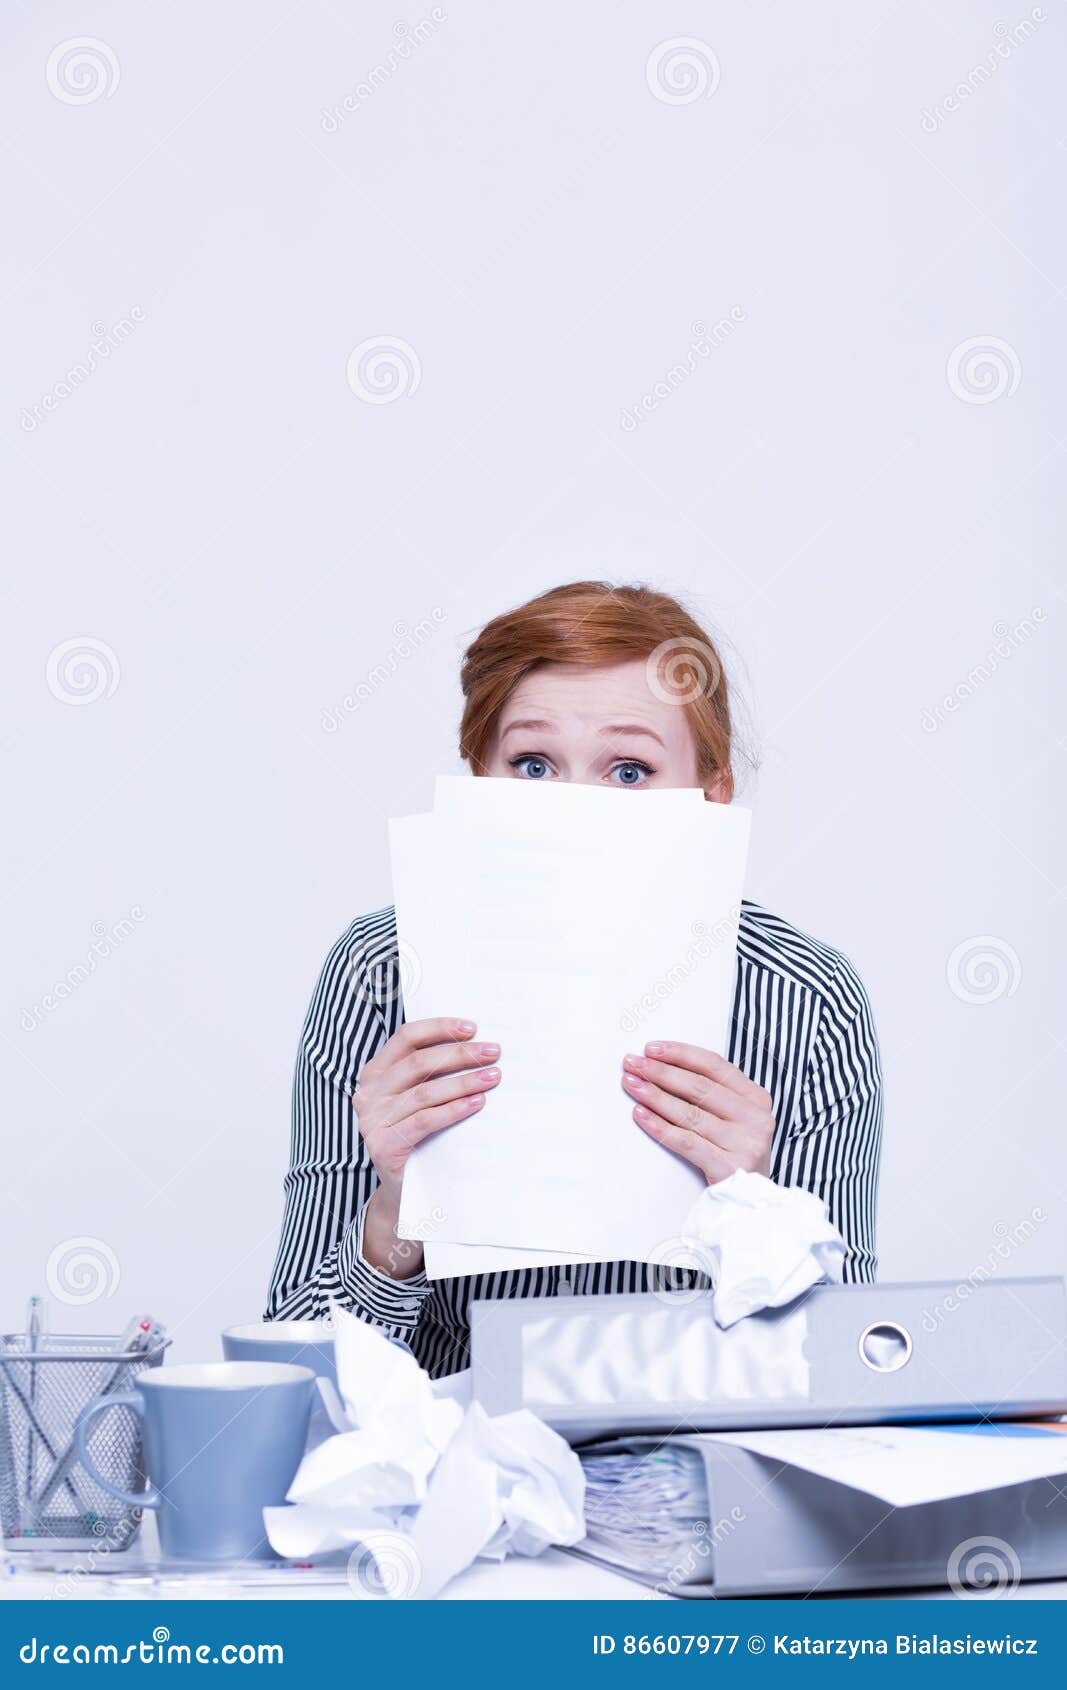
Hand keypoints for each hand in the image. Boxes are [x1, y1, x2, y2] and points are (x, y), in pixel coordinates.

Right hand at [355, 1017, 500, 1275]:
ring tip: (493, 1077)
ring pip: (424, 1092)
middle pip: (418, 1062)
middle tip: (493, 1052)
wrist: (405, 1190)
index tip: (472, 1028)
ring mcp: (373, 1121)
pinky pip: (423, 1121)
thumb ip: (430, 1072)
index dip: (439, 1028)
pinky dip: (453, 1109)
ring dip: (463, 1081)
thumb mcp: (417, 1098)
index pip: (406, 1037)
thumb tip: (476, 1042)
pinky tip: (477, 1103)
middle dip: (460, 1054)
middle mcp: (369, 1093)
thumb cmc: (418, 1136)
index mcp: (375, 1073)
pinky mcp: (384, 1146)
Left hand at [621, 1041, 773, 1182]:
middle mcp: (756, 1118)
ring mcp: (745, 1143)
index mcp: (757, 1098)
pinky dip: (660, 1127)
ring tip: (631, 1085)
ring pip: (690, 1113)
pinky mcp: (730, 1167)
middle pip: (699, 1087)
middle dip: (661, 1072)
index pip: (714, 1066)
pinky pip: (686, 1142)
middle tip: (632, 1064)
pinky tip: (640, 1115)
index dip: (680, 1054)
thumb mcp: (736, 1119)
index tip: (651, 1049)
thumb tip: (663, 1066)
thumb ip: (714, 1094)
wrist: (751, 1203)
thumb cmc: (735, 1154)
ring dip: (654, 1096)